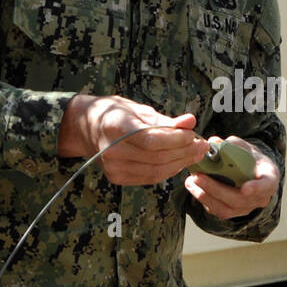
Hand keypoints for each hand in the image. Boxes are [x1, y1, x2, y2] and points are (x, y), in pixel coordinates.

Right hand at [60, 94, 206, 185]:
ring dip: (180, 163)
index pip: (152, 140)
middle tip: (202, 145)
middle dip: (184, 152)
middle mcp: (112, 151)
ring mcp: (113, 167)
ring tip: (195, 153)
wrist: (85, 126)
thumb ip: (164, 119)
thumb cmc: (113, 112)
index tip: (194, 134)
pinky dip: (168, 170)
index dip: (177, 140)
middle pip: (157, 158)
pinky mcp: (117, 177)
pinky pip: (149, 177)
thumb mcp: (137, 108)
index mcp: (116, 127)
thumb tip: (190, 121)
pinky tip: (179, 161)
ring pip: (156, 171)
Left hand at [183, 135, 278, 219]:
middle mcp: (260, 198)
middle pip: (239, 200)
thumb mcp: (246, 148)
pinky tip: (193, 187)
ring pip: (226, 209)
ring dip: (206, 196)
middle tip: (198, 177)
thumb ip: (233, 145)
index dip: (256, 189)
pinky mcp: (233, 212)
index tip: (245, 189)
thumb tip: (214, 142)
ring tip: (191, 182)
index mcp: (269, 178)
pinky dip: (204, 199)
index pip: (266, 186)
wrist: (251, 172)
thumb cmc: (250, 159)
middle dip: (216, 189)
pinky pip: (218, 210)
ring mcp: (246, 208)